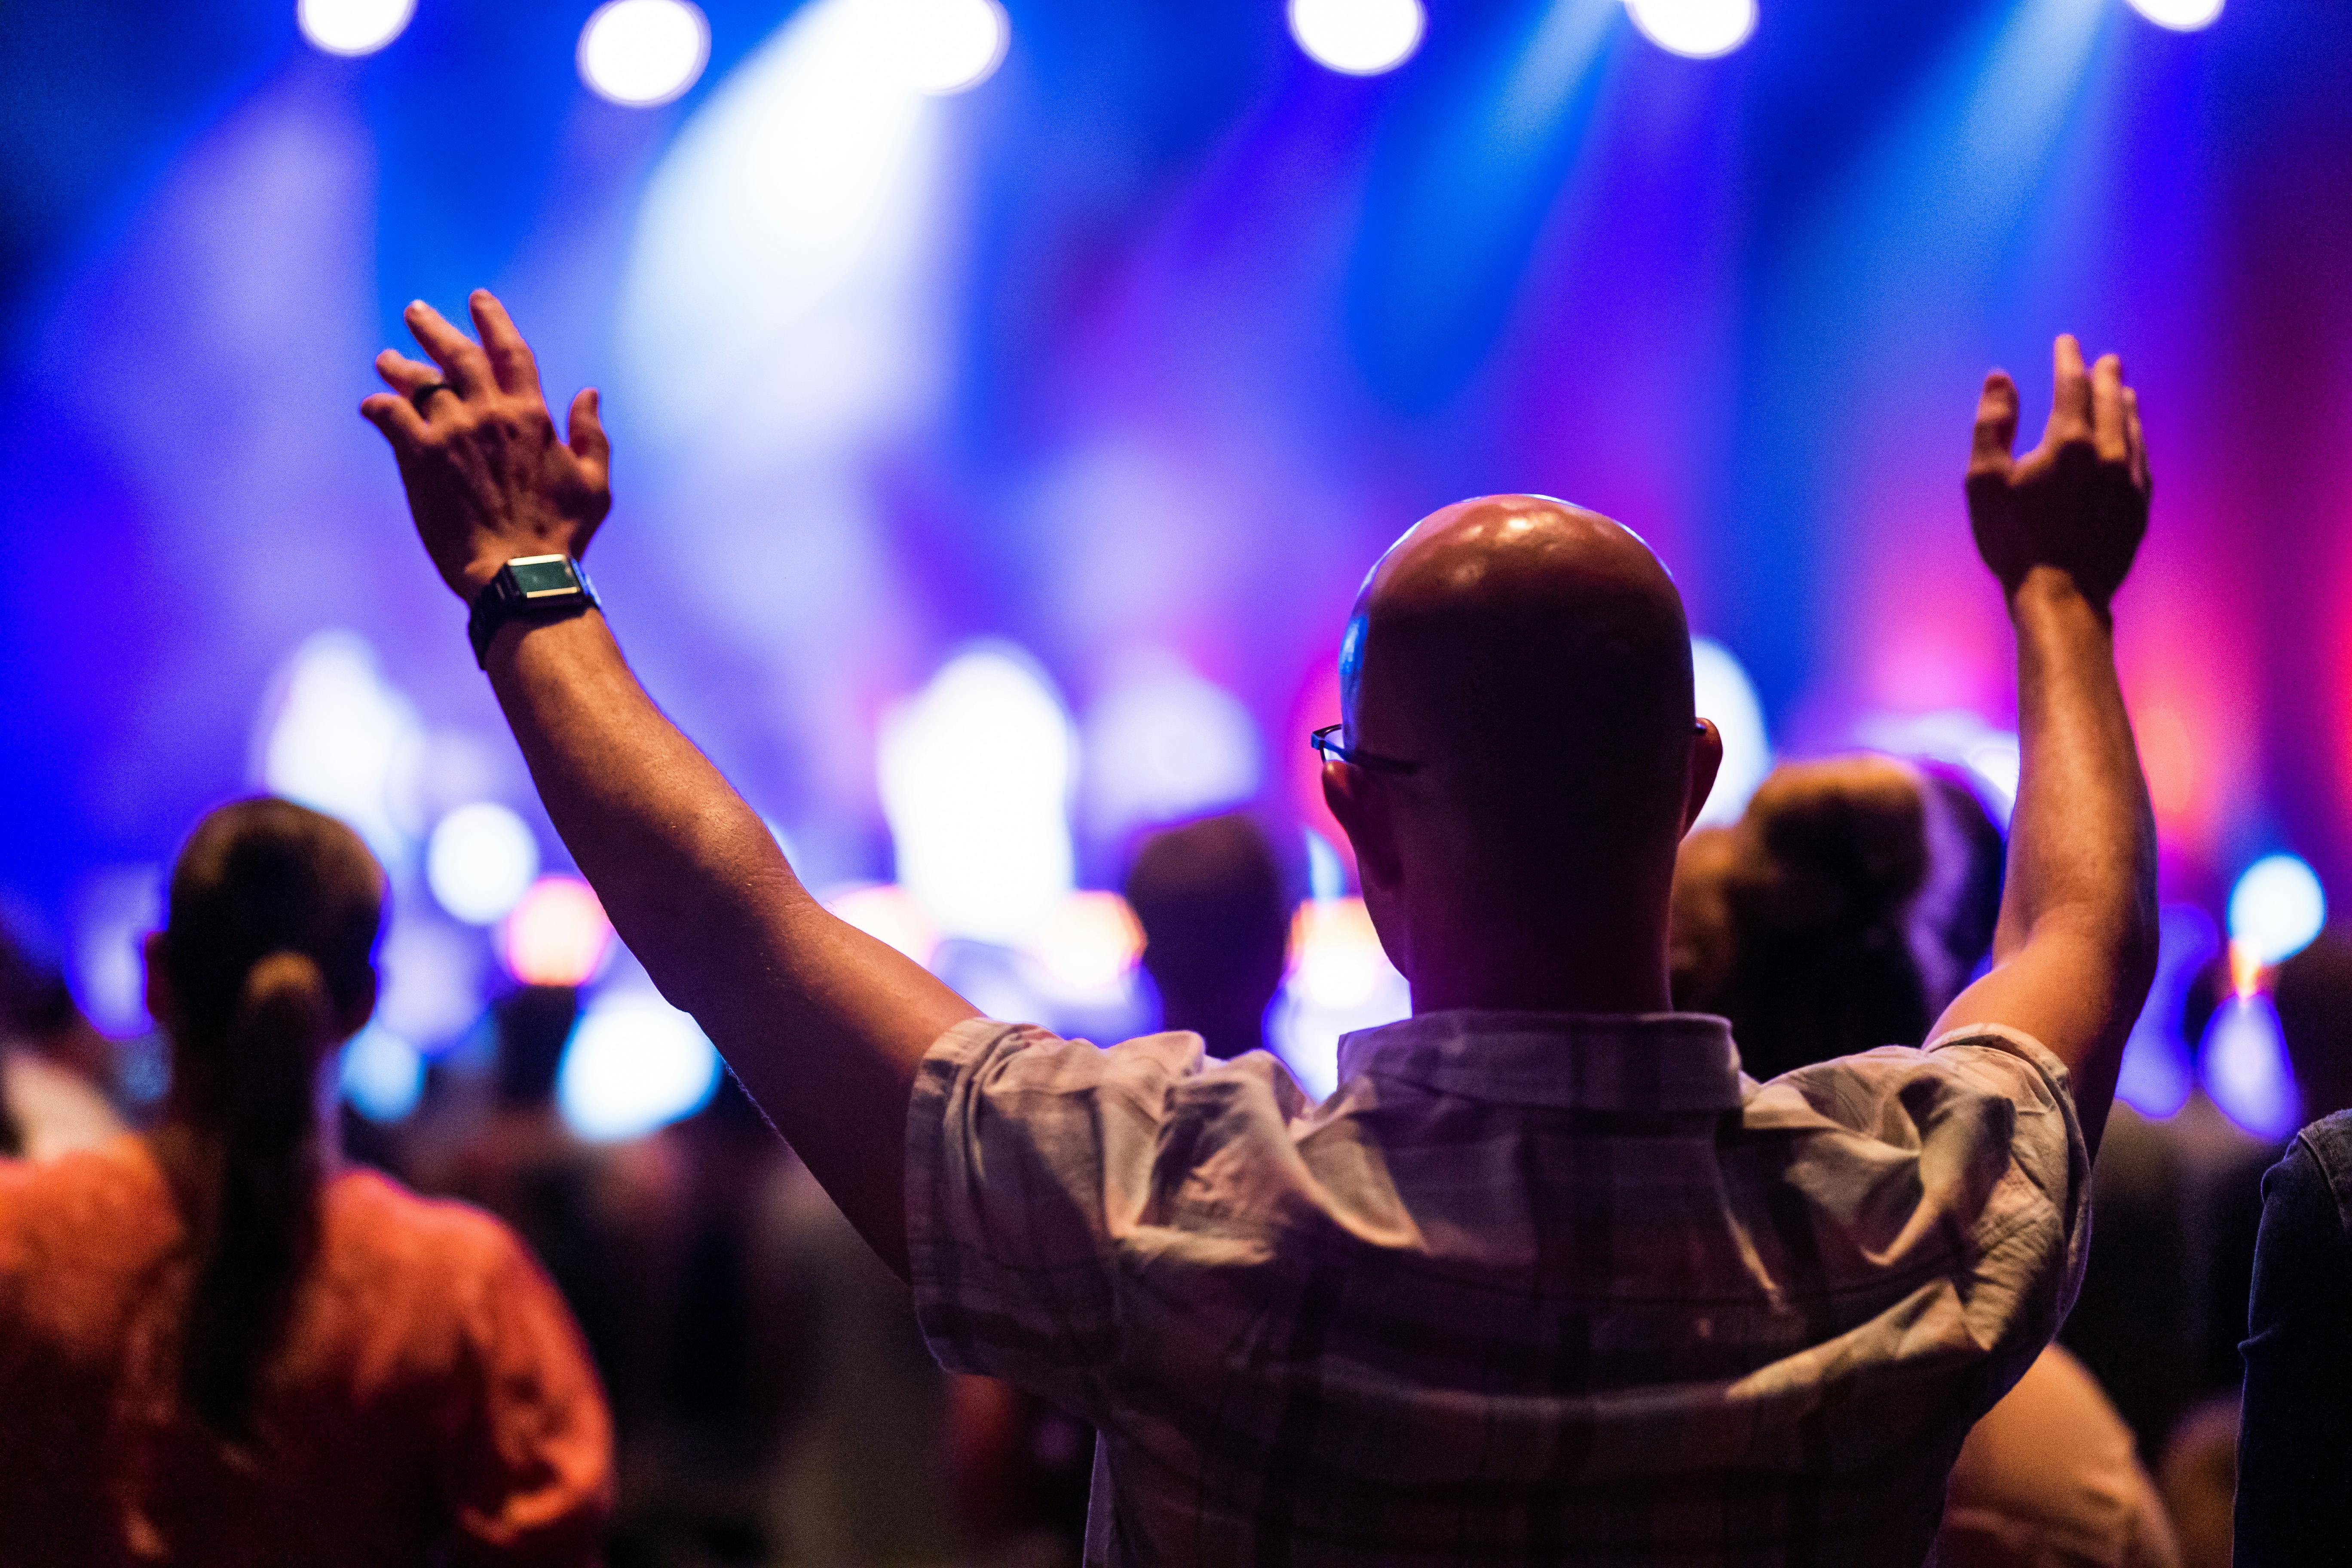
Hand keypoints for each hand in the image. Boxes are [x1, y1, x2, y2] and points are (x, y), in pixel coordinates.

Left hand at [361, 291, 610, 599]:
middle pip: (456, 355)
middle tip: (416, 313)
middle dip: (434, 329)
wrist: (518, 572)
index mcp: (531, 415)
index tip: (478, 299)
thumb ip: (591, 435)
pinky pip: (390, 418)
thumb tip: (589, 394)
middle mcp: (488, 414)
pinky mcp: (420, 459)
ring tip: (386, 359)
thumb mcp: (594, 483)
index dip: (493, 320)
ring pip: (418, 383)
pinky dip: (378, 407)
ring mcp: (451, 433)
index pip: (509, 351)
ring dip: (400, 367)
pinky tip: (371, 406)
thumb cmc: (562, 533)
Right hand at [1965, 334, 2149, 613]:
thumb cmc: (2013, 541)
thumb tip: (2001, 378)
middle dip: (2106, 376)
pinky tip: (2131, 439)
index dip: (2069, 360)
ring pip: (2132, 428)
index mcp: (2069, 442)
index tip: (2067, 342)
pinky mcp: (2138, 506)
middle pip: (2111, 401)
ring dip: (2125, 404)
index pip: (2072, 385)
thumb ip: (1992, 425)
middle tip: (2106, 359)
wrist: (2060, 596)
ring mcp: (2128, 480)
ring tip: (2123, 391)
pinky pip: (2141, 459)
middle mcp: (2107, 453)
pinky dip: (2136, 439)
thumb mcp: (1984, 481)